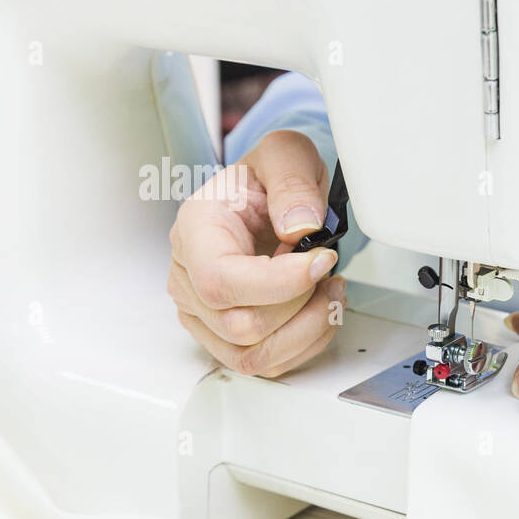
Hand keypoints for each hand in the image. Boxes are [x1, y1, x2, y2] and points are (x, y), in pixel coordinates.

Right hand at [167, 129, 345, 376]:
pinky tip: (321, 309)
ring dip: (308, 330)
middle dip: (302, 306)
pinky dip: (306, 343)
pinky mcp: (226, 337)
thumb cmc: (268, 180)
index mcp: (195, 230)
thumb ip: (292, 182)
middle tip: (328, 269)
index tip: (321, 261)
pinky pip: (267, 363)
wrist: (266, 196)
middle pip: (242, 326)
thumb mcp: (286, 155)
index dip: (280, 284)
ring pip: (254, 355)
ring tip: (330, 290)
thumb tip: (299, 226)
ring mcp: (202, 314)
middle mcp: (188, 278)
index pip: (221, 281)